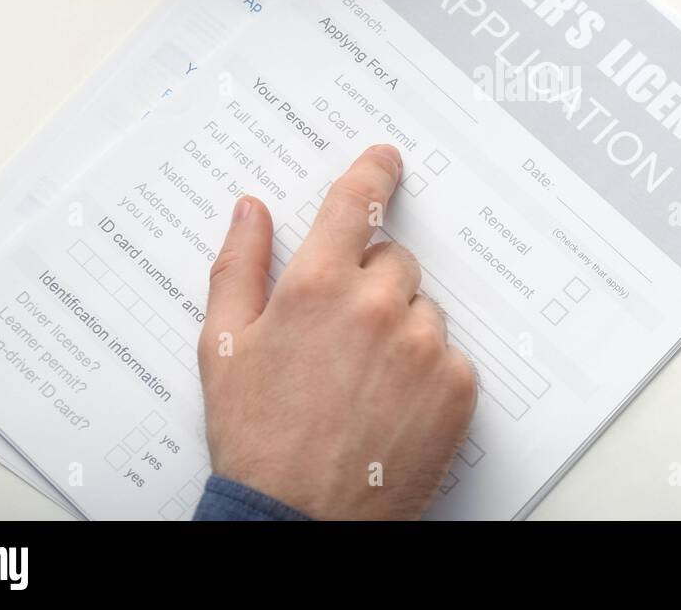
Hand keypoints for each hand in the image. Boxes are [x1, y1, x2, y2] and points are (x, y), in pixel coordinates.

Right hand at [198, 144, 477, 519]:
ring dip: (403, 331)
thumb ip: (240, 266)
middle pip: (396, 262)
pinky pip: (450, 356)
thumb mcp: (224, 348)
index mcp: (317, 286)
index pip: (355, 205)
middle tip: (343, 338)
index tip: (386, 160)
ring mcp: (423, 346)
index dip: (373, 173)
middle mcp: (377, 306)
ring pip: (425, 310)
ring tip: (364, 383)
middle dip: (374, 286)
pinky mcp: (456, 386)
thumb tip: (252, 209)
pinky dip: (429, 373)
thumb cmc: (256, 438)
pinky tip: (392, 406)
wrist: (297, 519)